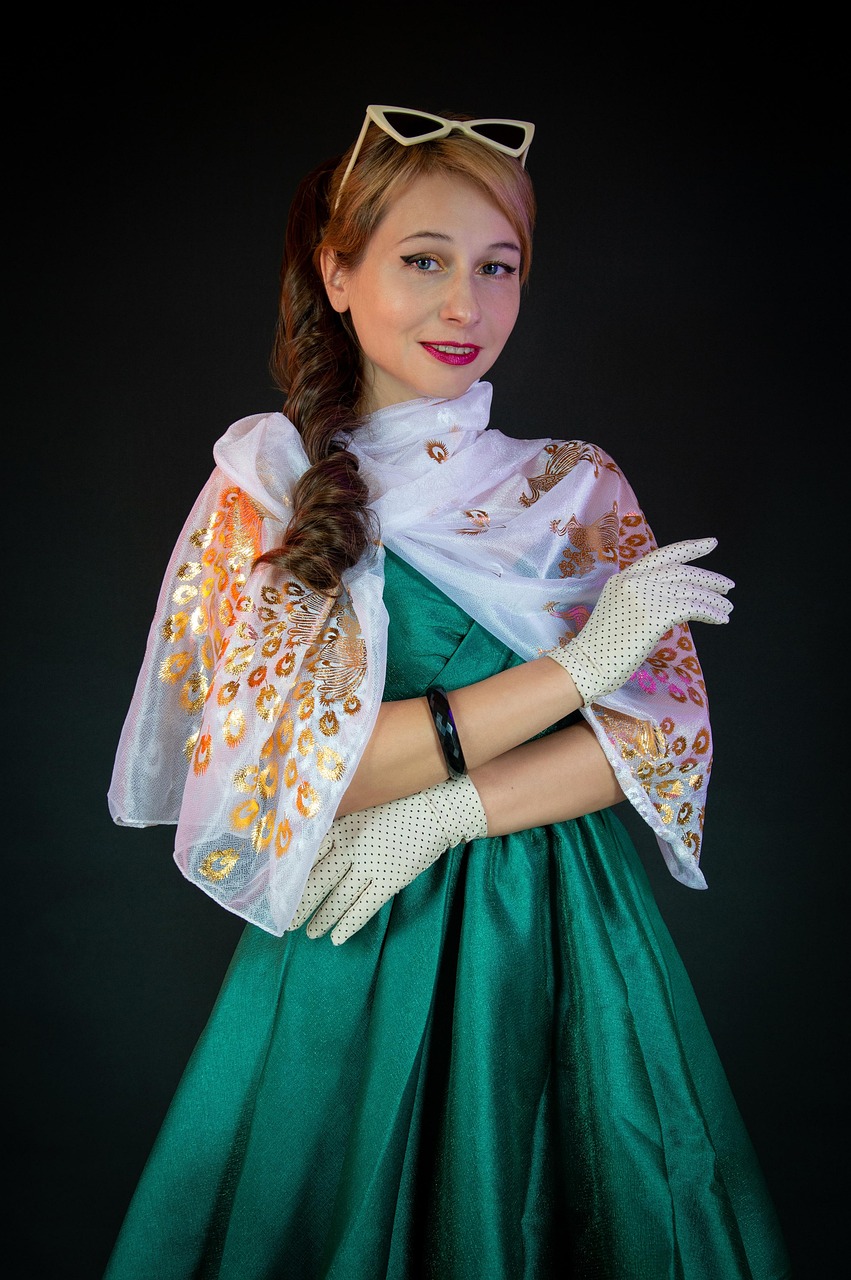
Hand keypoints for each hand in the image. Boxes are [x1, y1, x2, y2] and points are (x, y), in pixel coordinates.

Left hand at [288, 775, 486, 943]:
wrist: (436, 807)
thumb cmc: (398, 804)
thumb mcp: (361, 807)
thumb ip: (339, 825)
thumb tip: (312, 845)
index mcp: (340, 827)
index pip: (309, 858)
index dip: (293, 879)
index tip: (280, 893)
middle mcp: (349, 847)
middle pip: (317, 881)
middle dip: (301, 905)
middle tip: (287, 922)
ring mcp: (369, 865)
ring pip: (338, 898)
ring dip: (322, 918)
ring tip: (310, 933)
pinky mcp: (389, 880)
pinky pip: (363, 908)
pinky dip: (348, 924)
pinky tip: (336, 938)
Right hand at [548, 536, 733, 705]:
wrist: (586, 665)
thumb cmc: (600, 647)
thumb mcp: (619, 610)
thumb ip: (641, 599)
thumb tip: (672, 602)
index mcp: (624, 577)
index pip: (662, 555)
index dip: (689, 548)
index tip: (710, 544)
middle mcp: (635, 580)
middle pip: (681, 571)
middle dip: (708, 578)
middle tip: (727, 586)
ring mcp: (644, 596)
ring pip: (690, 590)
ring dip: (713, 599)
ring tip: (727, 608)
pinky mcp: (655, 615)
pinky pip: (692, 607)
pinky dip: (710, 611)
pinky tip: (720, 618)